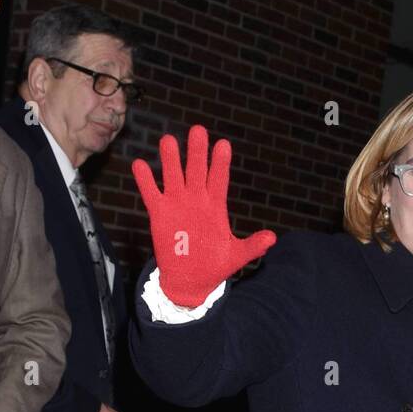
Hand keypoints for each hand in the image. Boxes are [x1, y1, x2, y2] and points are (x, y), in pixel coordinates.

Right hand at [132, 125, 276, 306]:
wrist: (191, 281)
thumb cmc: (215, 266)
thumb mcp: (236, 257)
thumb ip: (252, 246)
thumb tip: (272, 238)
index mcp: (215, 206)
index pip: (219, 180)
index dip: (220, 163)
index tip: (223, 145)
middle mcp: (196, 199)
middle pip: (197, 171)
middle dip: (197, 152)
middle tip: (198, 130)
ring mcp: (177, 204)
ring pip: (173, 176)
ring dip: (170, 160)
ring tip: (168, 141)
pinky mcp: (160, 213)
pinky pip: (151, 193)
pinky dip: (145, 180)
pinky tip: (139, 165)